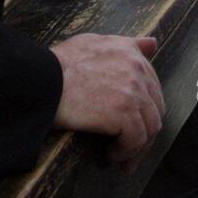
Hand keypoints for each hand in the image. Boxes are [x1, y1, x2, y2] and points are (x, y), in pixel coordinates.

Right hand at [51, 33, 164, 170]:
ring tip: (118, 153)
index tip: (135, 122)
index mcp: (130, 52)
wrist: (43, 79)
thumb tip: (152, 43)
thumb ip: (126, 45)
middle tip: (128, 147)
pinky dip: (125, 152)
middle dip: (144, 130)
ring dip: (136, 145)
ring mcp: (133, 91)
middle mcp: (137, 69)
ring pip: (150, 127)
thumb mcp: (95, 42)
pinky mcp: (124, 112)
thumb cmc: (60, 63)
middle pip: (155, 108)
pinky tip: (110, 154)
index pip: (153, 86)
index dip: (145, 108)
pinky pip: (136, 141)